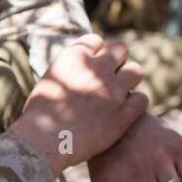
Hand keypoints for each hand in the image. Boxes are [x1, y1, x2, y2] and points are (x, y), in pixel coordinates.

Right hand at [6, 34, 147, 174]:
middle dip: (117, 59)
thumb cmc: (39, 114)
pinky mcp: (124, 114)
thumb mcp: (49, 80)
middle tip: (110, 75)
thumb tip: (79, 65)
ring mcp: (112, 91)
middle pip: (121, 48)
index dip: (95, 51)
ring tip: (119, 91)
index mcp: (74, 57)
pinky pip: (142, 98)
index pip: (96, 40)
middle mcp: (96, 69)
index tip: (92, 62)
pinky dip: (135, 103)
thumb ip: (69, 68)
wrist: (43, 141)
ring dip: (129, 78)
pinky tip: (124, 110)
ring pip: (136, 71)